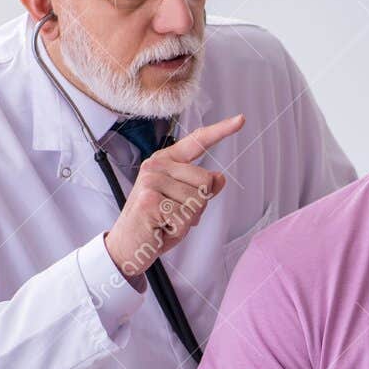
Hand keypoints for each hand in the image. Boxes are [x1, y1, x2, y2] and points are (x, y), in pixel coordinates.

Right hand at [104, 114, 242, 277]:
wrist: (127, 248)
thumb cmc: (155, 226)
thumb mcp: (184, 206)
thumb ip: (200, 190)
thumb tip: (219, 178)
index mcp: (165, 162)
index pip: (197, 142)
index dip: (220, 131)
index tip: (241, 120)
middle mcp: (156, 166)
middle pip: (205, 181)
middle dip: (197, 207)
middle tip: (173, 216)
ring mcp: (151, 181)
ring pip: (197, 200)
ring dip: (187, 220)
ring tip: (165, 223)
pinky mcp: (150, 200)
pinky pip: (185, 217)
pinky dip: (178, 230)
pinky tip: (160, 228)